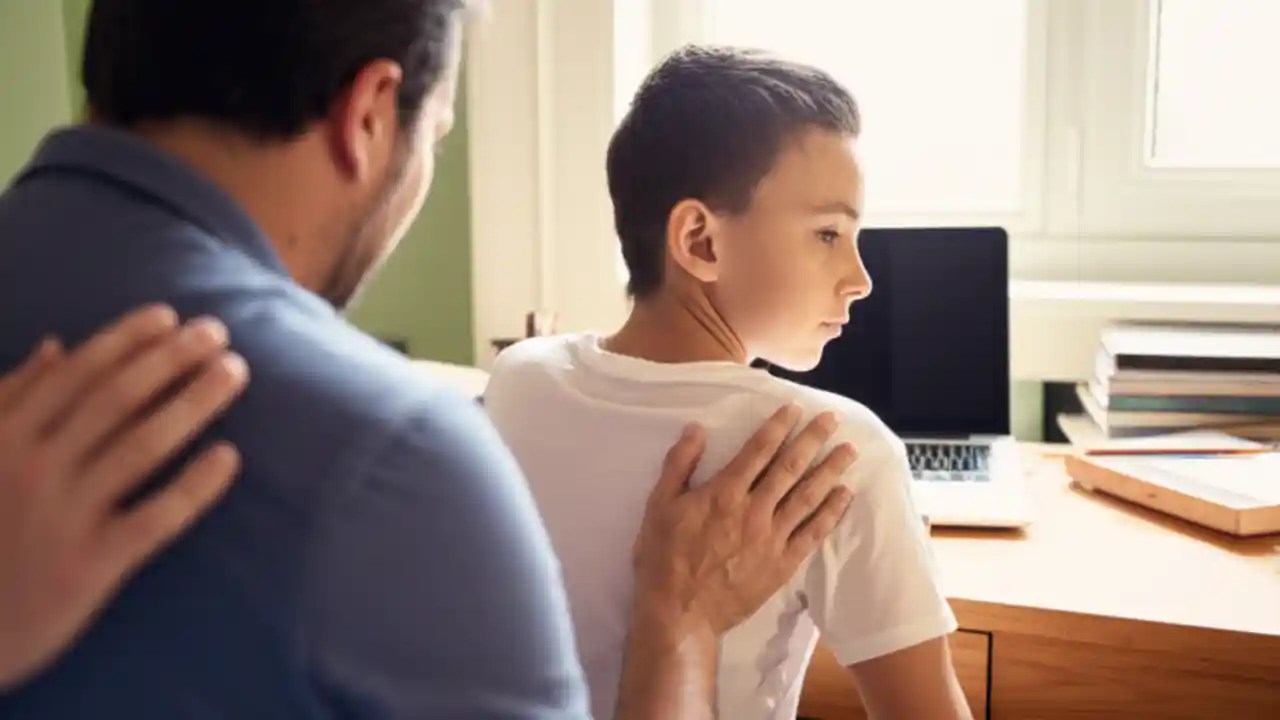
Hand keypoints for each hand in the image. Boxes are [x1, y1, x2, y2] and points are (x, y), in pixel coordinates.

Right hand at [0, 306, 248, 690]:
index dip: (127, 340)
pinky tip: (230, 457)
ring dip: (194, 402)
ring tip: (234, 373)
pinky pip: (155, 518)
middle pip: (117, 399)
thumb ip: (10, 401)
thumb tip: (57, 345)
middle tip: (219, 333)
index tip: (171, 316)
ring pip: (143, 446)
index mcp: (3, 437)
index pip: (77, 375)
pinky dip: (195, 485)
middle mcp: (32, 469)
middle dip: (172, 359)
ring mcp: (63, 517)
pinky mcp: (89, 566)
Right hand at [613, 404, 856, 719]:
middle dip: (813, 439)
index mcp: (724, 492)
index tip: (795, 409)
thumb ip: (679, 464)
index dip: (778, 426)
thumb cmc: (664, 557)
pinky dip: (831, 513)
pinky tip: (845, 496)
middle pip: (790, 467)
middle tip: (832, 419)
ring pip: (808, 496)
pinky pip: (813, 534)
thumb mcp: (659, 505)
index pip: (758, 450)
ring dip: (830, 470)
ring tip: (848, 451)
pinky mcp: (783, 564)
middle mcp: (754, 509)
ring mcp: (772, 538)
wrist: (680, 612)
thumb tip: (696, 429)